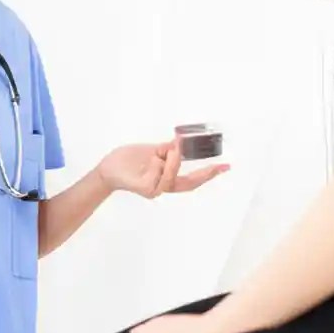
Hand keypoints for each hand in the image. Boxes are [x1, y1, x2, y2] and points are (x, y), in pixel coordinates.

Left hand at [97, 139, 229, 198]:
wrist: (108, 168)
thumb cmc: (128, 161)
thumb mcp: (153, 152)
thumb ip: (168, 151)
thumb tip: (183, 143)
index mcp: (166, 178)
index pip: (191, 179)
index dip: (209, 174)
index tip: (225, 166)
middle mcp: (162, 187)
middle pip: (189, 184)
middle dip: (205, 174)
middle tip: (217, 166)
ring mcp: (154, 189)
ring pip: (173, 175)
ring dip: (173, 161)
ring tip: (167, 150)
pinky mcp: (145, 189)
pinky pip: (159, 176)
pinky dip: (159, 164)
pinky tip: (152, 159)